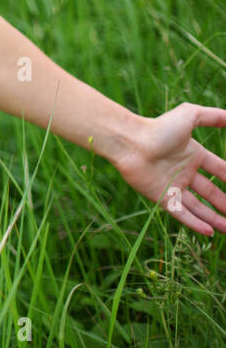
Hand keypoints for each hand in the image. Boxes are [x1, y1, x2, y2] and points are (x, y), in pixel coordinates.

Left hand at [110, 103, 225, 236]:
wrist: (129, 142)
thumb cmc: (158, 128)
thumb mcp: (190, 115)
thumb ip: (214, 116)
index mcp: (193, 155)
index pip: (220, 170)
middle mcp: (184, 172)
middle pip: (211, 192)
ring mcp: (172, 186)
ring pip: (199, 207)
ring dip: (214, 218)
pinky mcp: (161, 197)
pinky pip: (181, 214)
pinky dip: (195, 223)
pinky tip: (210, 232)